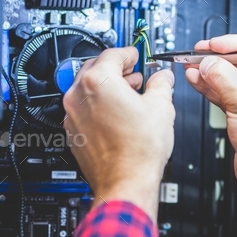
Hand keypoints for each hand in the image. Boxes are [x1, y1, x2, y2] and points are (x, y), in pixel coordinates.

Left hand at [63, 47, 174, 222]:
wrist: (125, 183)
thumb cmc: (138, 151)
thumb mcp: (161, 107)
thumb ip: (161, 84)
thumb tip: (163, 78)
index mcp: (98, 81)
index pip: (112, 54)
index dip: (128, 53)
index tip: (136, 55)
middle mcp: (78, 96)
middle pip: (95, 68)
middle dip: (116, 68)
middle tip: (133, 72)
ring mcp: (72, 116)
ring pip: (87, 89)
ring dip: (107, 86)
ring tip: (129, 92)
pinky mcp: (73, 132)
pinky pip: (84, 109)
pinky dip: (98, 105)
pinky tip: (117, 113)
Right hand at [185, 35, 236, 236]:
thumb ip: (225, 79)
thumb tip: (210, 62)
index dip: (236, 44)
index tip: (214, 44)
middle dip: (220, 59)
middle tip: (199, 54)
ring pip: (235, 78)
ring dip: (212, 72)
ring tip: (192, 65)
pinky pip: (229, 94)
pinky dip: (213, 87)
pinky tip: (198, 80)